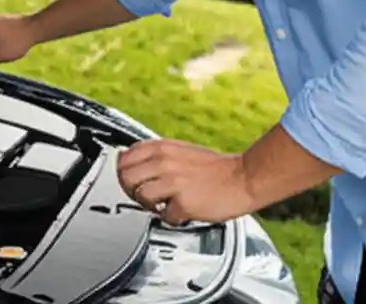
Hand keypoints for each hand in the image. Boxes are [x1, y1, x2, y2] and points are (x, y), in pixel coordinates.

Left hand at [116, 138, 256, 224]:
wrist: (242, 179)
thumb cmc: (213, 169)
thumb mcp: (178, 152)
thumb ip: (154, 156)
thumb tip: (127, 162)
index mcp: (161, 147)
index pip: (123, 158)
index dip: (124, 173)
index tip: (132, 180)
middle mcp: (164, 162)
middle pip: (125, 178)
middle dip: (132, 190)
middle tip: (146, 196)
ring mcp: (172, 182)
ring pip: (140, 197)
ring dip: (150, 205)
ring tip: (165, 204)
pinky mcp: (183, 203)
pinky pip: (164, 216)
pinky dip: (173, 217)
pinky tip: (184, 210)